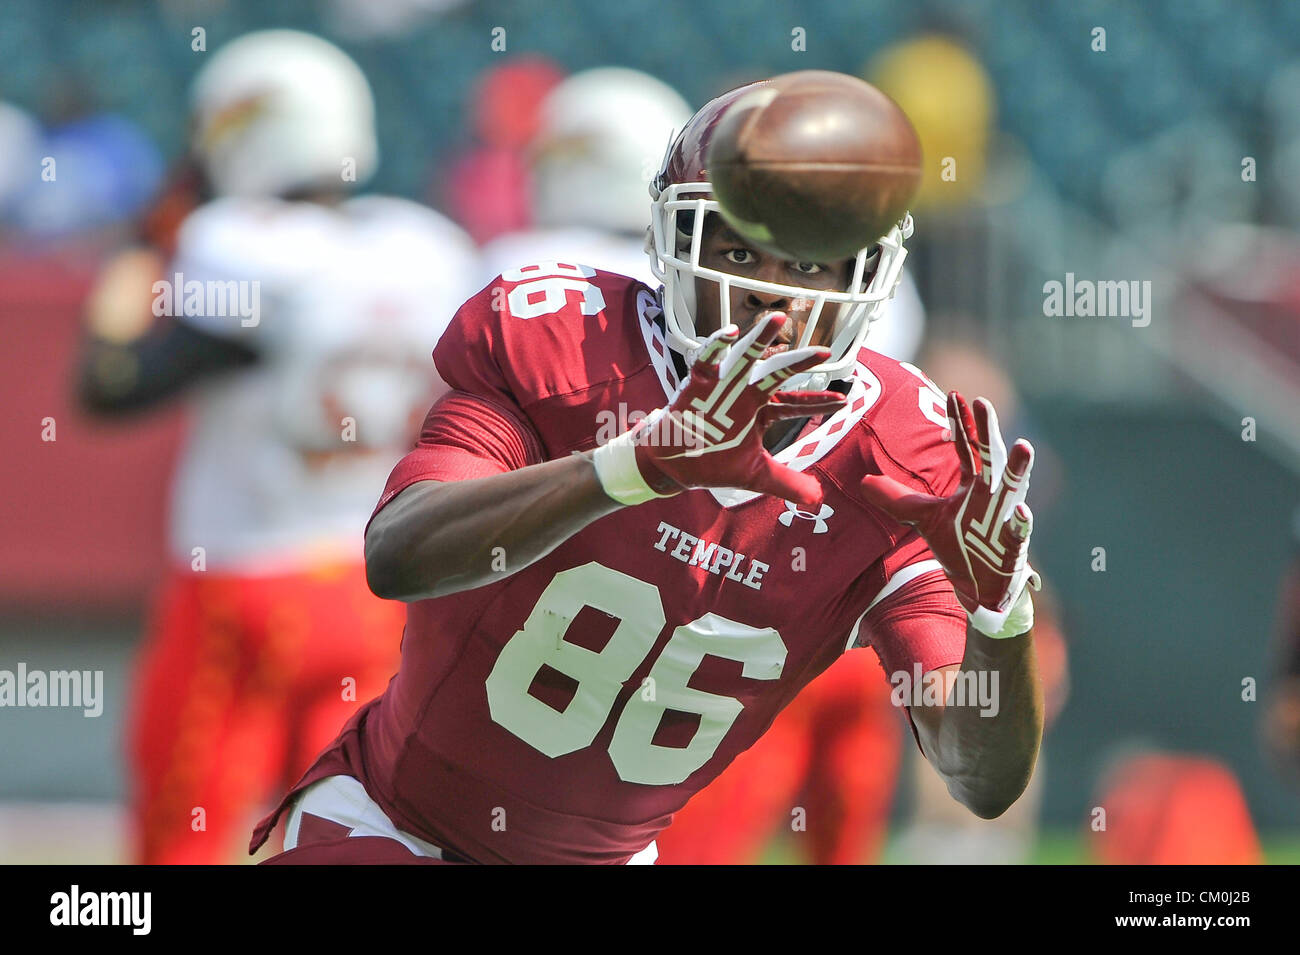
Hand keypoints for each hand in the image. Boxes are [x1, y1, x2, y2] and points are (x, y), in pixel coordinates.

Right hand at [593, 314, 844, 509]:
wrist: (674, 466)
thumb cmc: (713, 463)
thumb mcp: (753, 474)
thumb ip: (785, 482)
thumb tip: (817, 500)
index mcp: (759, 411)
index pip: (793, 404)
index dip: (817, 403)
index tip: (842, 402)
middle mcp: (745, 394)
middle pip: (776, 374)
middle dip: (799, 363)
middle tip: (825, 351)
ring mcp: (723, 386)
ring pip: (745, 357)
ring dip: (760, 338)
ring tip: (777, 318)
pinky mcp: (698, 382)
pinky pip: (707, 358)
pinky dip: (715, 344)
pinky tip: (731, 332)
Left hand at [859, 391, 1039, 637]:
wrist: (978, 587)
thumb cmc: (959, 546)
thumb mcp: (924, 519)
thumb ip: (898, 499)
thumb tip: (864, 482)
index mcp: (974, 485)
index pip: (967, 448)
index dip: (960, 424)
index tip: (953, 395)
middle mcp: (993, 495)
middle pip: (991, 458)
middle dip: (987, 432)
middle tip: (982, 403)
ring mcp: (1005, 518)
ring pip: (1015, 489)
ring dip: (1019, 469)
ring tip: (1022, 446)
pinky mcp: (1013, 546)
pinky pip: (1020, 532)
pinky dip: (1022, 522)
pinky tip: (1021, 511)